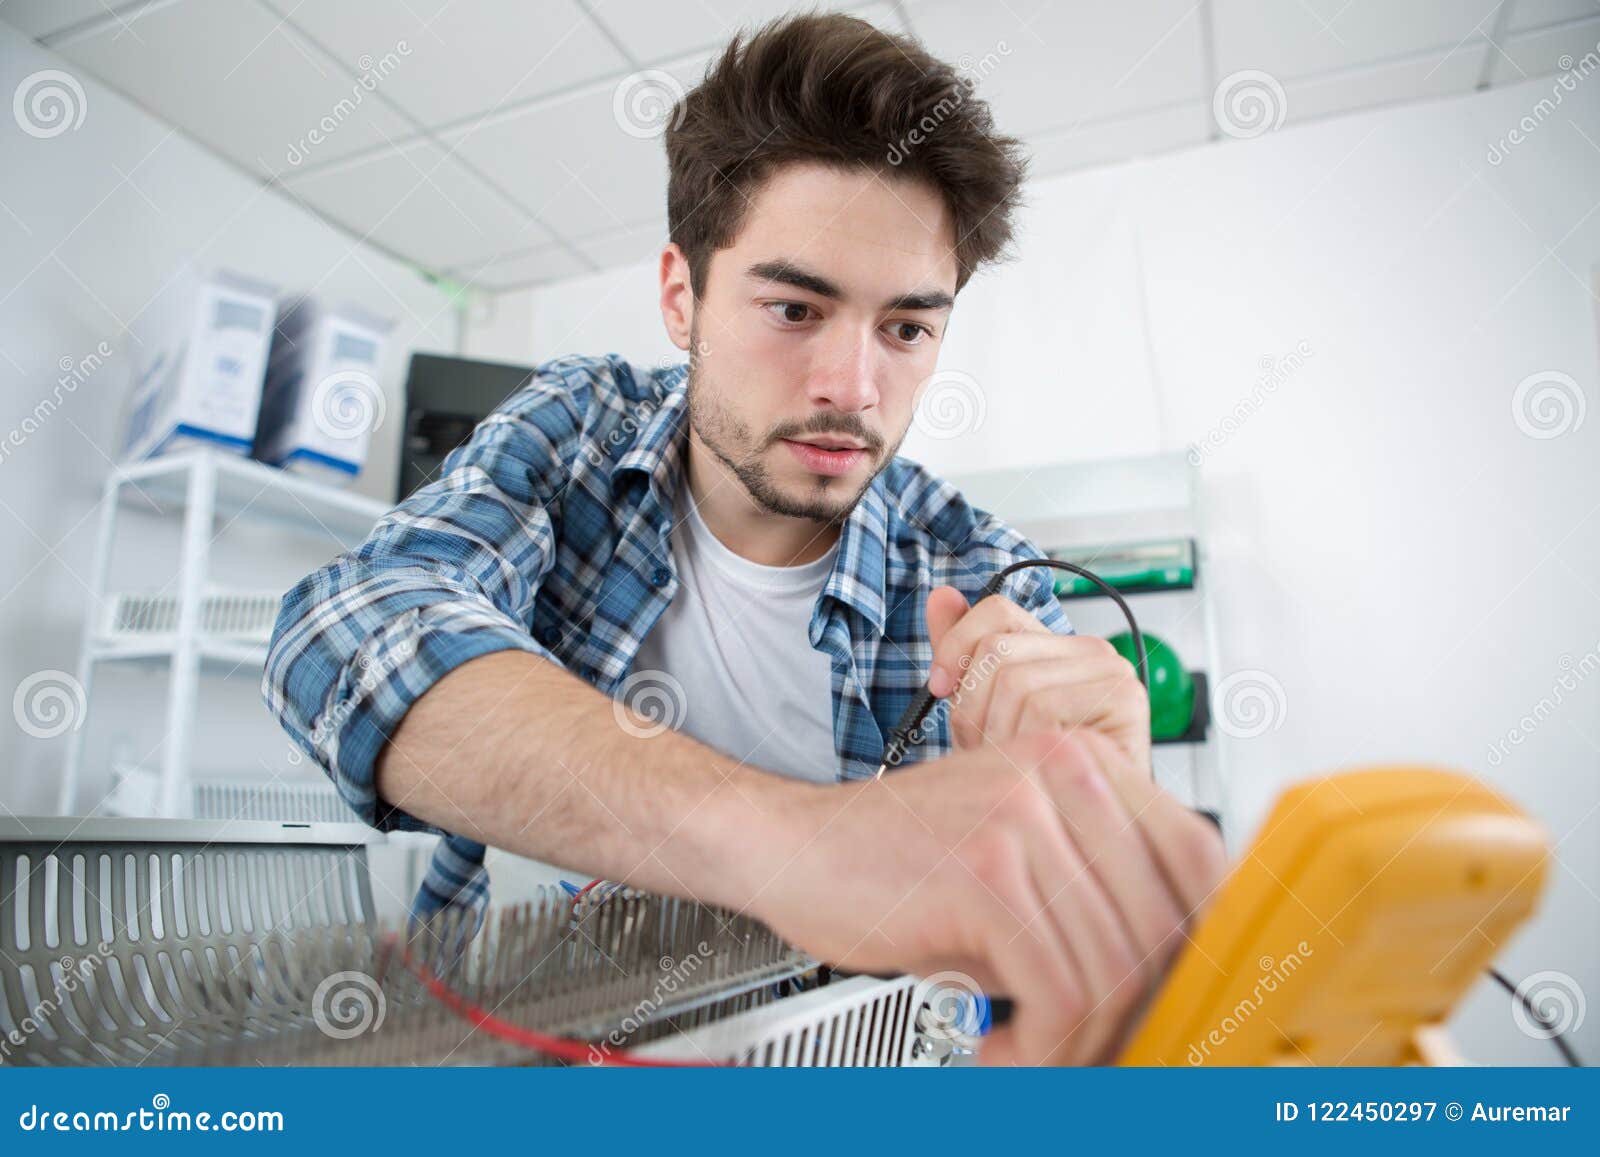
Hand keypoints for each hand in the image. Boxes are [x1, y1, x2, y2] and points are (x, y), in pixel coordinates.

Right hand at [745, 730, 1226, 1064]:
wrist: (793, 847)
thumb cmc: (896, 860)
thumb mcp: (1014, 857)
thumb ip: (1090, 892)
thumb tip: (1171, 975)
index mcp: (1083, 761)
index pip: (1198, 858)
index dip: (1197, 942)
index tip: (1167, 998)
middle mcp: (1065, 773)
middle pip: (1163, 925)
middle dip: (1136, 1010)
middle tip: (1097, 1048)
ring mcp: (1027, 817)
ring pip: (1115, 968)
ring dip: (1082, 1041)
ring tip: (1038, 1056)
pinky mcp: (987, 870)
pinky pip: (1059, 990)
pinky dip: (1040, 1047)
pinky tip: (1001, 1048)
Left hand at [925, 585, 1150, 770]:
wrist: (1074, 830)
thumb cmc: (1030, 776)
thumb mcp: (981, 712)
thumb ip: (962, 654)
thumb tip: (941, 595)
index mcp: (1057, 646)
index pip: (997, 611)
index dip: (956, 646)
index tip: (939, 688)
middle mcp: (1090, 651)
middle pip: (997, 650)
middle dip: (972, 707)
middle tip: (984, 747)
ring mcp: (1113, 673)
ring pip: (1015, 683)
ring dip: (997, 737)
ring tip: (1011, 767)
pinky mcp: (1125, 702)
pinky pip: (1043, 709)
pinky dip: (1024, 745)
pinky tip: (1036, 771)